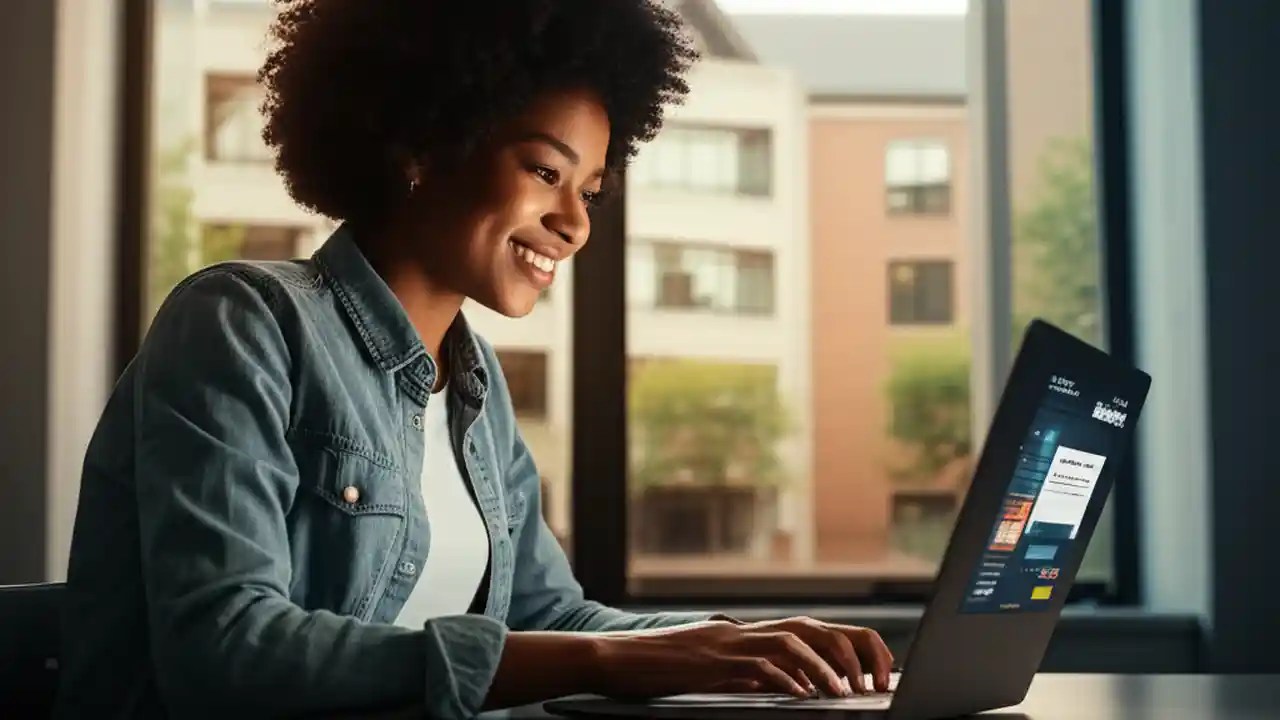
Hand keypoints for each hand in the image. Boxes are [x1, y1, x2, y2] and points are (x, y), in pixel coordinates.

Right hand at [590, 618, 892, 699]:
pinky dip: (786, 679)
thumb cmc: (664, 669)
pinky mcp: (714, 661)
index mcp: (751, 634)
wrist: (617, 659)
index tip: (875, 672)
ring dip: (825, 666)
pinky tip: (803, 696)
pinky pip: (758, 665)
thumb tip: (792, 686)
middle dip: (852, 651)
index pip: (814, 630)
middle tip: (875, 681)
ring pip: (793, 641)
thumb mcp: (719, 670)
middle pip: (814, 628)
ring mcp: (730, 643)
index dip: (850, 647)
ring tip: (847, 692)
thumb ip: (753, 672)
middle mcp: (746, 632)